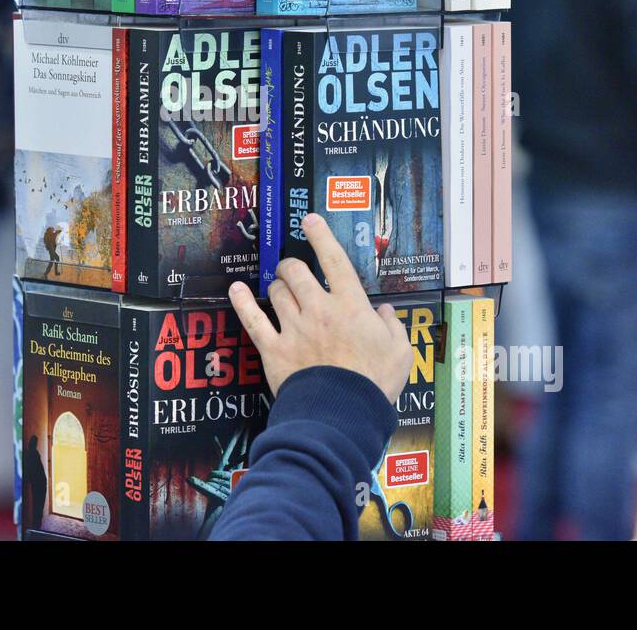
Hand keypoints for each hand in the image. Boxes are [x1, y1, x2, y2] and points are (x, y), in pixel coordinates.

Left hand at [227, 213, 413, 404]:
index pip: (334, 260)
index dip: (320, 236)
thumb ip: (392, 326)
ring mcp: (294, 328)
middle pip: (296, 271)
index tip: (309, 221)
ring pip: (276, 292)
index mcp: (351, 306)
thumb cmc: (374, 384)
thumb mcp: (400, 352)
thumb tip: (383, 313)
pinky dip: (242, 302)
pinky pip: (252, 319)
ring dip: (277, 286)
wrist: (343, 415)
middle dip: (291, 265)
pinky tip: (236, 289)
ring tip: (281, 289)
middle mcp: (319, 309)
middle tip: (293, 268)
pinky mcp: (274, 349)